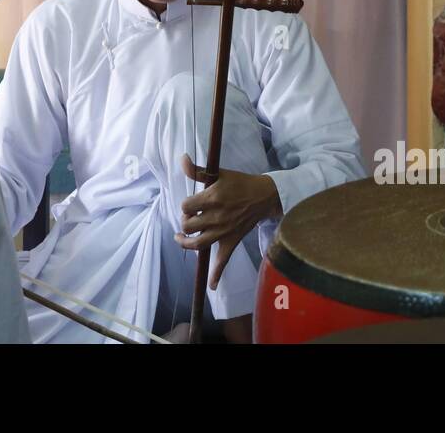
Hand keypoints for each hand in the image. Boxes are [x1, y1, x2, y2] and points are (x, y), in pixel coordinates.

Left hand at [174, 155, 281, 289]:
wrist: (264, 196)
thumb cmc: (240, 183)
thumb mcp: (219, 173)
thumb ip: (198, 170)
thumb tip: (181, 159)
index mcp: (213, 198)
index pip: (186, 206)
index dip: (185, 205)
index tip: (190, 204)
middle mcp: (216, 217)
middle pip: (188, 226)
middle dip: (185, 221)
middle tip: (190, 217)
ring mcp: (224, 232)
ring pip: (197, 244)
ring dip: (185, 243)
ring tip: (181, 238)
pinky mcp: (231, 241)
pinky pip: (223, 261)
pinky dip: (216, 274)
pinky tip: (211, 285)